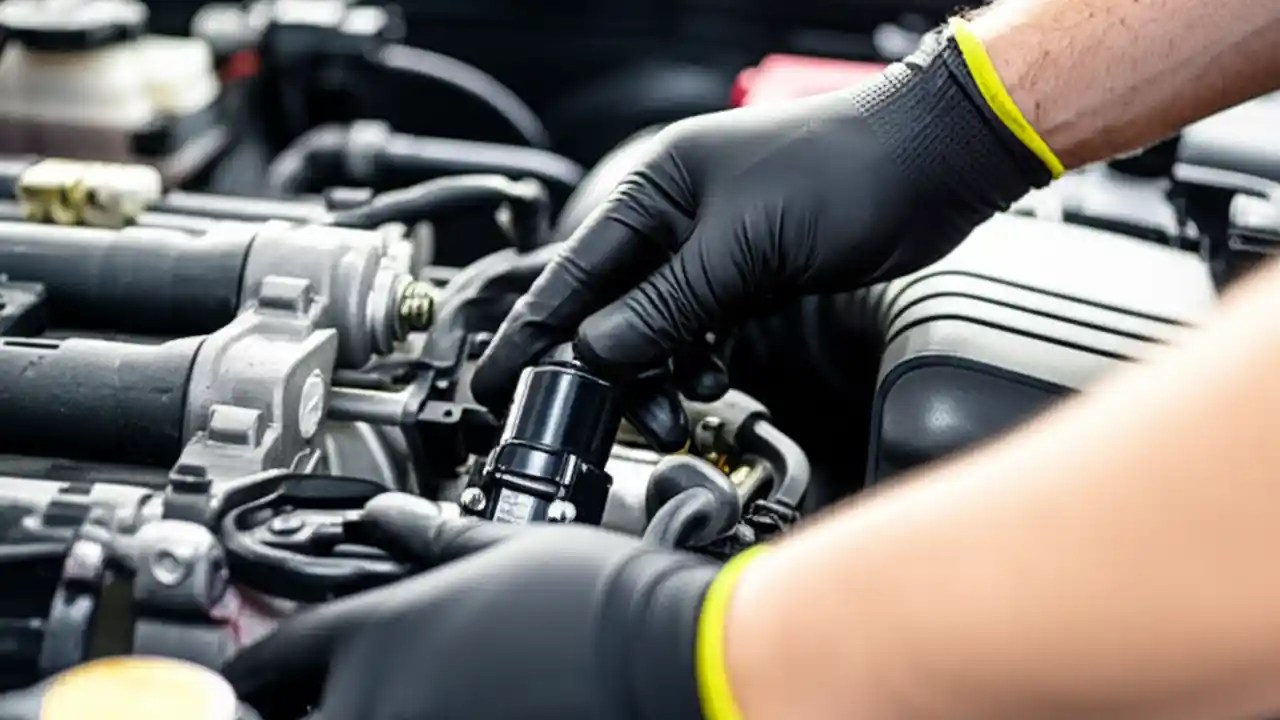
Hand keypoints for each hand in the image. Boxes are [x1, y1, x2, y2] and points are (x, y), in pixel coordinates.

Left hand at [223, 494, 747, 719]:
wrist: (666, 655)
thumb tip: (392, 518)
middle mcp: (382, 699)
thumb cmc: (597, 601)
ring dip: (350, 717)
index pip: (270, 662)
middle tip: (298, 696)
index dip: (253, 669)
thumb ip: (432, 540)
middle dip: (285, 709)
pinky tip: (441, 712)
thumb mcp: (504, 549)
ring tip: (387, 701)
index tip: (253, 674)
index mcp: (381, 634)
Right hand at [472, 25, 1054, 439]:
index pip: (575, 271)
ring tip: (672, 406)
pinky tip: (707, 380)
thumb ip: (666, 305)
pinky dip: (697, 359)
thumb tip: (598, 348)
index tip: (497, 374)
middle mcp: (675, 218)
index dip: (535, 329)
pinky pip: (701, 328)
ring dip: (658, 371)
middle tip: (599, 414)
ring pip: (657, 326)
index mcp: (655, 191)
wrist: (932, 165)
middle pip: (612, 306)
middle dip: (605, 366)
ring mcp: (713, 248)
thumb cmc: (841, 171)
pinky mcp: (751, 274)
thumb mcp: (740, 247)